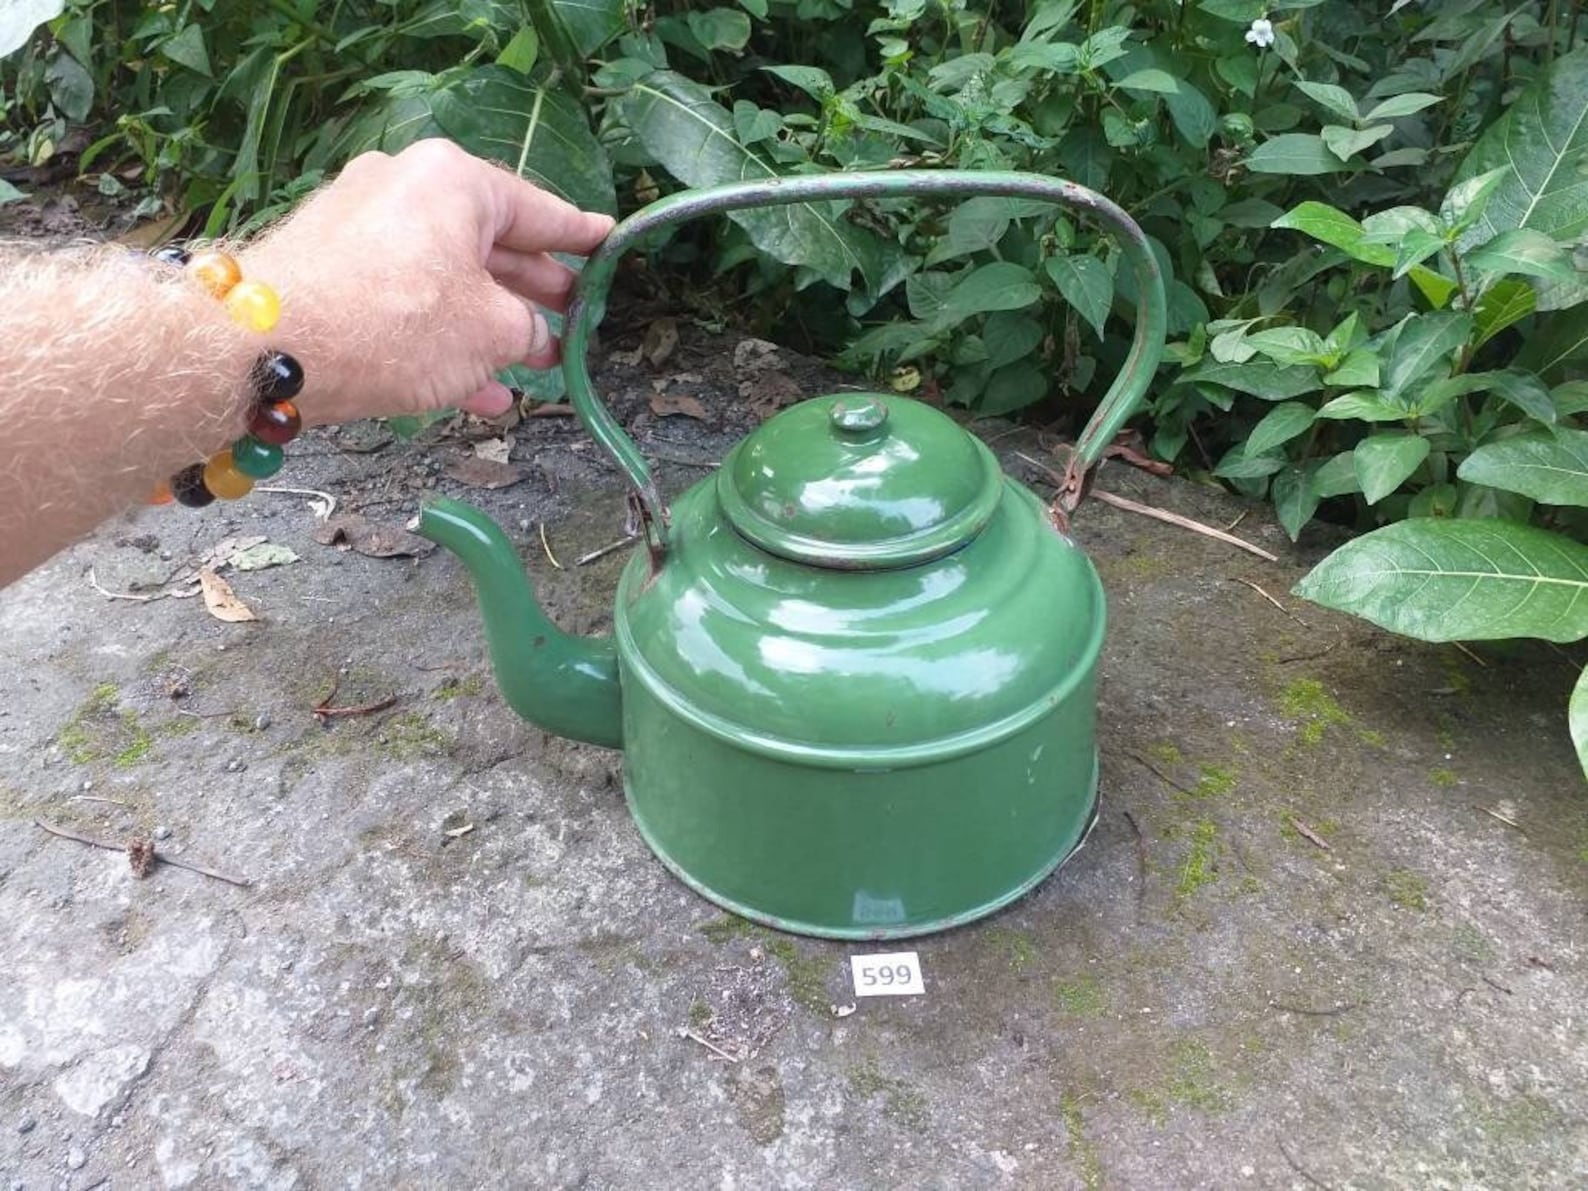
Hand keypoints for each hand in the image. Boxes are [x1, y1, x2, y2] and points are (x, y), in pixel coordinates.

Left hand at [240, 139, 613, 425]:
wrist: (271, 347)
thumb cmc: (398, 323)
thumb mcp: (491, 331)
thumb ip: (528, 330)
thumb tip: (535, 337)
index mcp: (454, 180)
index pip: (537, 209)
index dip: (580, 236)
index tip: (609, 242)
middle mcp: (404, 189)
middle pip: (488, 244)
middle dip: (533, 291)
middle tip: (572, 317)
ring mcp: (361, 227)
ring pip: (446, 279)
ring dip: (490, 327)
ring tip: (531, 368)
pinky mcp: (329, 270)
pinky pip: (405, 300)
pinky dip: (442, 338)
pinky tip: (475, 390)